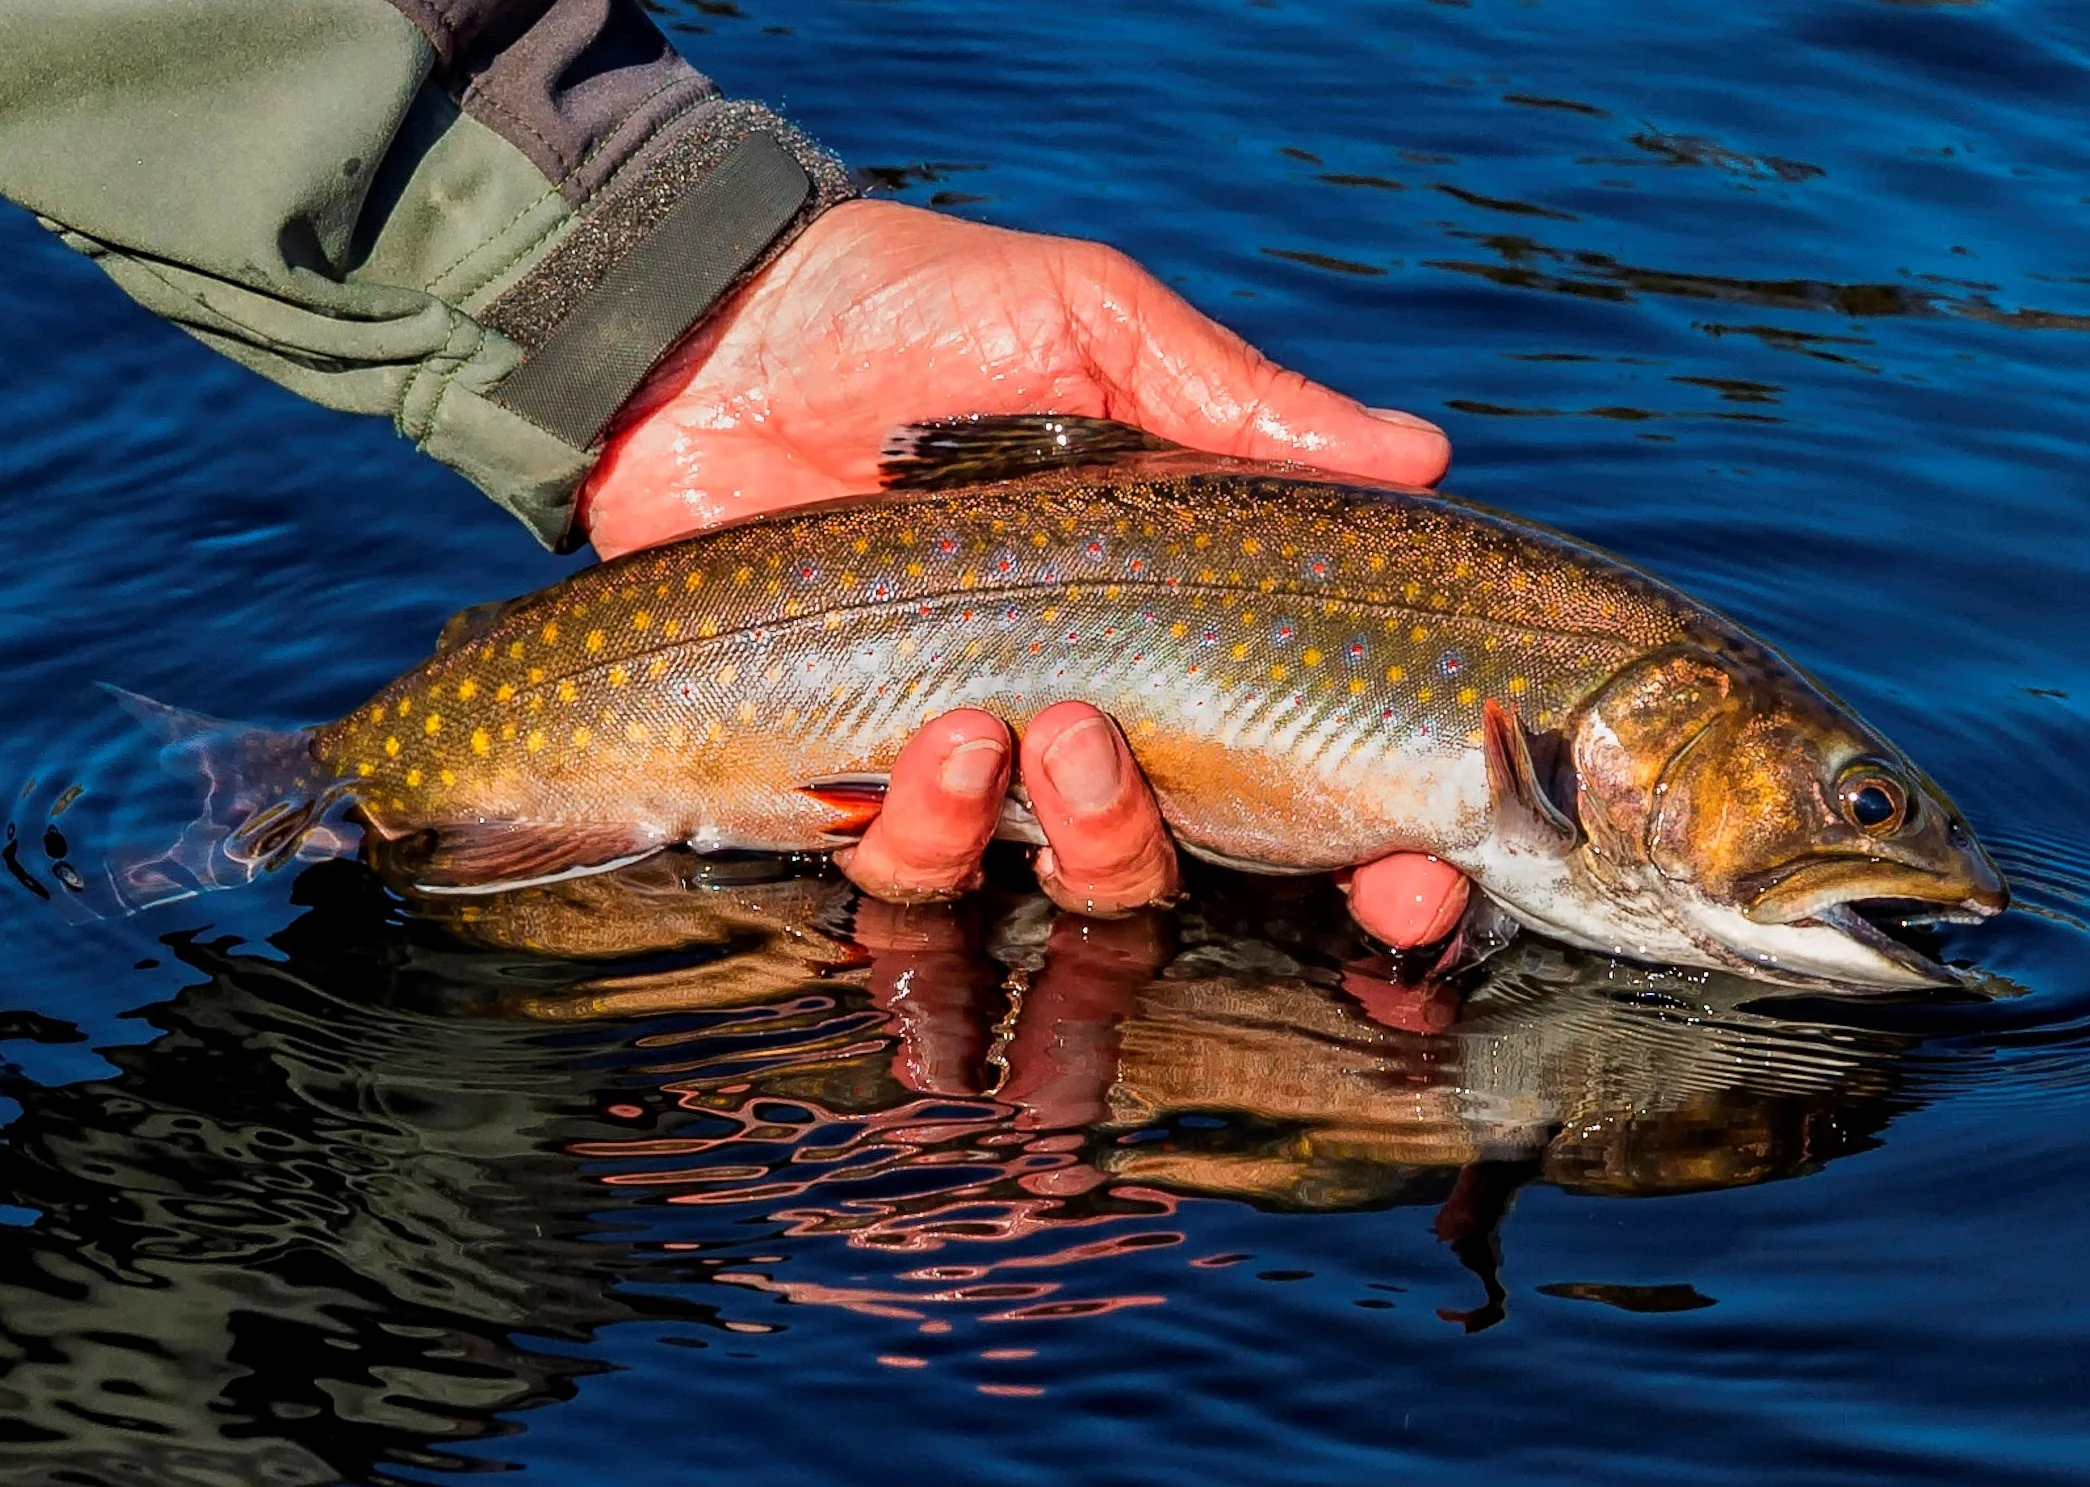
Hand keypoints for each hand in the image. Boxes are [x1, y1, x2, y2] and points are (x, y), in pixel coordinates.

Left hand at [584, 199, 1468, 947]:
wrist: (713, 329)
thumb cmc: (912, 309)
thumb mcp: (1090, 323)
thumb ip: (1237, 400)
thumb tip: (1420, 454)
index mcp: (1164, 618)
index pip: (1297, 767)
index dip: (1372, 849)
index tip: (1413, 874)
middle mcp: (1084, 708)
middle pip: (1169, 860)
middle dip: (1160, 841)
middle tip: (1109, 737)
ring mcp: (970, 757)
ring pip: (1052, 882)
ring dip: (1058, 830)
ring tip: (1002, 720)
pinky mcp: (852, 776)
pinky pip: (914, 866)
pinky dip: (931, 826)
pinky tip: (929, 734)